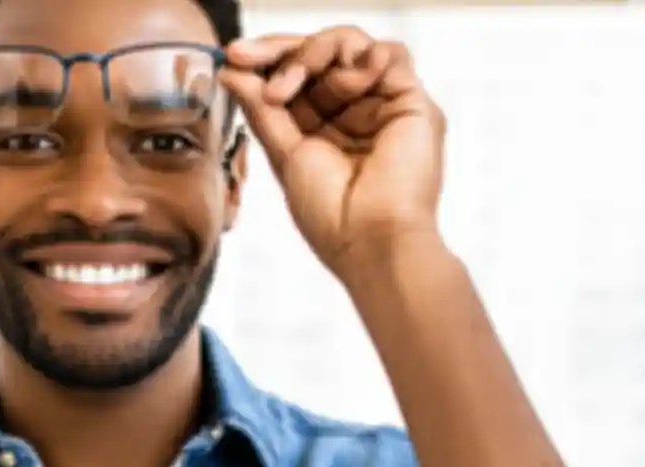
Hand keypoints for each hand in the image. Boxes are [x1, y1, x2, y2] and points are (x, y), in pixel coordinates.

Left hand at [221, 27, 446, 280]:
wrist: (371, 242)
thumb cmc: (330, 217)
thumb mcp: (284, 153)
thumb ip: (262, 108)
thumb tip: (231, 71)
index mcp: (323, 129)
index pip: (295, 76)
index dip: (265, 60)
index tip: (232, 55)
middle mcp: (354, 113)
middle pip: (319, 54)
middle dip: (279, 51)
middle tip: (245, 56)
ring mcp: (383, 106)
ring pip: (350, 46)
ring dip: (312, 55)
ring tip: (288, 89)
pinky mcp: (412, 103)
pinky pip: (390, 54)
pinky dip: (362, 58)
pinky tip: (346, 82)